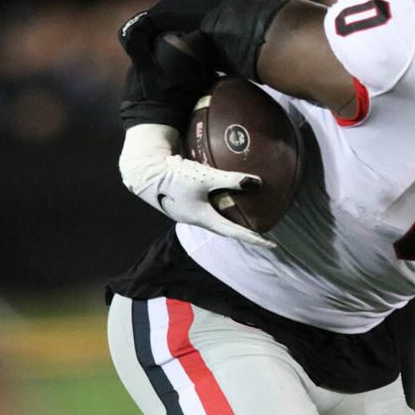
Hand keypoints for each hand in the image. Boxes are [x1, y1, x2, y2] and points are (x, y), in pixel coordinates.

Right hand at [118, 123, 275, 248]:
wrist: (143, 170)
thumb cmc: (174, 176)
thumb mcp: (205, 178)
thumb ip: (232, 180)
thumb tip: (258, 182)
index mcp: (203, 219)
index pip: (235, 233)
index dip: (255, 239)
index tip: (271, 244)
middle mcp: (196, 218)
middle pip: (225, 229)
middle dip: (243, 232)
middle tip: (261, 233)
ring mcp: (187, 210)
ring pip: (214, 218)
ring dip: (230, 219)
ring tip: (245, 217)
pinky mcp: (181, 200)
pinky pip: (205, 206)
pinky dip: (219, 205)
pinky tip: (223, 196)